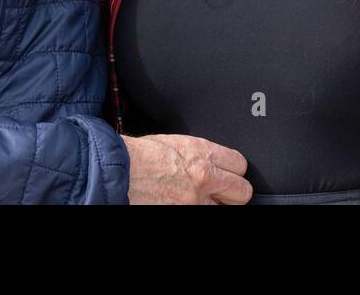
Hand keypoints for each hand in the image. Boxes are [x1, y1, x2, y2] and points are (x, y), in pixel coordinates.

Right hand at [122, 134, 252, 204]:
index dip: (234, 170)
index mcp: (202, 153)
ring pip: (223, 209)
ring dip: (214, 204)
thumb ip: (198, 154)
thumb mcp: (175, 143)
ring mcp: (195, 202)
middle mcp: (204, 178)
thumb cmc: (139, 155)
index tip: (229, 174)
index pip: (240, 165)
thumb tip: (210, 162)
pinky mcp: (185, 215)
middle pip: (242, 191)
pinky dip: (196, 210)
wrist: (117, 171)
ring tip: (200, 199)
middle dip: (232, 192)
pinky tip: (184, 205)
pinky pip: (204, 215)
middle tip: (222, 193)